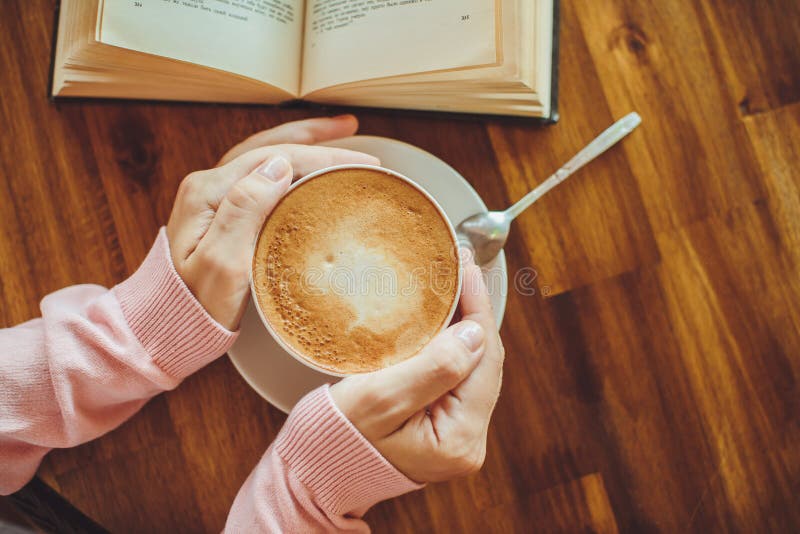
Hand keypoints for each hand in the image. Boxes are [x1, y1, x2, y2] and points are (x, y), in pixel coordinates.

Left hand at [166, 116, 377, 329]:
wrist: (162, 327)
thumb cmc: (195, 305)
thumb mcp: (222, 263)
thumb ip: (246, 209)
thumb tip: (279, 166)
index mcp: (209, 192)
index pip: (276, 158)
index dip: (322, 156)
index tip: (361, 164)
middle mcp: (209, 186)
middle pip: (270, 148)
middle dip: (315, 138)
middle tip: (352, 130)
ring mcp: (213, 199)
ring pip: (265, 157)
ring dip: (301, 144)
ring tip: (336, 135)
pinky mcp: (220, 215)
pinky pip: (260, 177)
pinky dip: (289, 166)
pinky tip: (306, 170)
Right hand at [330, 253, 504, 481]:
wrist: (314, 472)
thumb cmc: (335, 436)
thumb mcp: (378, 397)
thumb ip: (432, 367)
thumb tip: (476, 333)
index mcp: (459, 440)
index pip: (483, 359)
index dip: (477, 308)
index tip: (466, 267)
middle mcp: (468, 442)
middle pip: (484, 362)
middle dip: (473, 312)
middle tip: (460, 266)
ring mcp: (459, 436)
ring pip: (473, 366)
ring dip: (464, 325)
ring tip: (454, 283)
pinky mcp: (444, 427)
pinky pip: (457, 375)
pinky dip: (452, 343)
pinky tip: (443, 317)